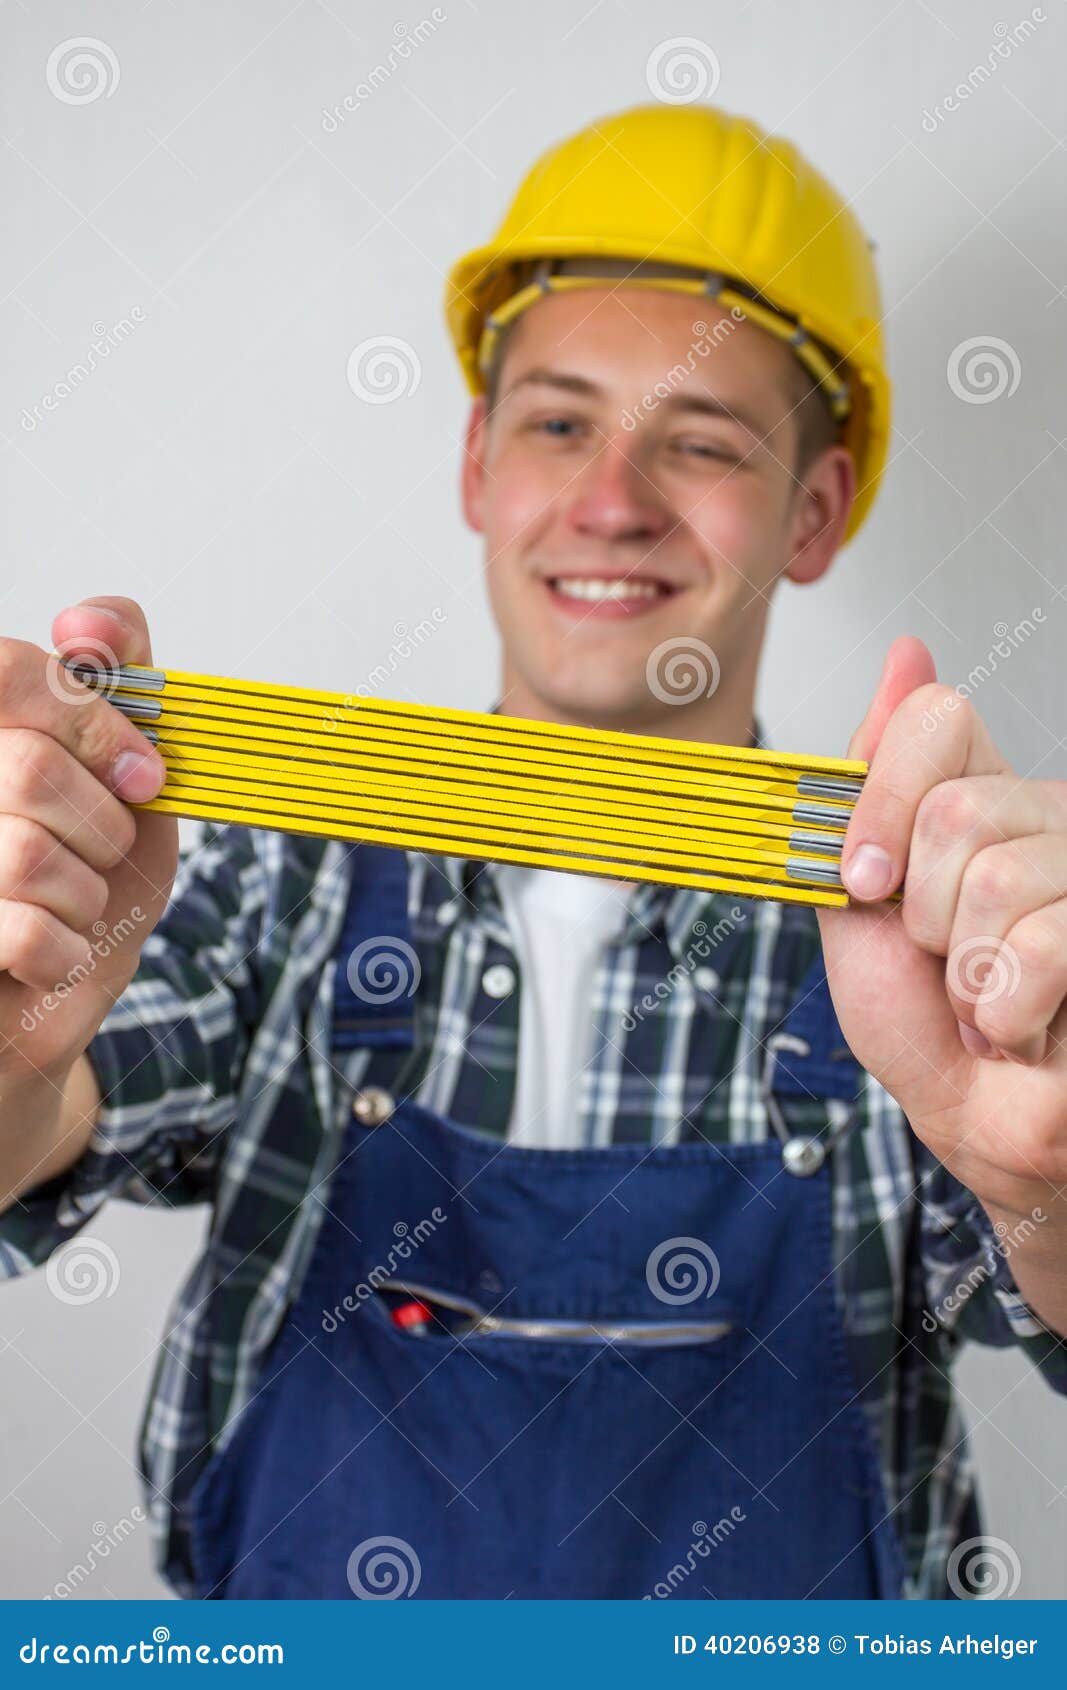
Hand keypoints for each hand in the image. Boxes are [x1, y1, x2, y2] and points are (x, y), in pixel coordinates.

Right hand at [0, 599, 177, 1081]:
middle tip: (106, 852)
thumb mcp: (127, 775)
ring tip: (72, 906)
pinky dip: (64, 950)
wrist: (44, 1002)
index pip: (5, 667)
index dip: (89, 717)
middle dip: (102, 823)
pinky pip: (21, 929)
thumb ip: (122, 683)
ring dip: (85, 894)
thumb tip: (88, 619)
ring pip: (26, 853)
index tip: (147, 774)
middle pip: (27, 766)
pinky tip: (50, 953)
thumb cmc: (85, 878)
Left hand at [816, 636, 1066, 1224]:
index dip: (882, 800)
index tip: (866, 878)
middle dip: (920, 914)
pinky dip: (1006, 1008)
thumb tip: (907, 655)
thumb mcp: (862, 907)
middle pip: (955, 809)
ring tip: (988, 997)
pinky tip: (1025, 1024)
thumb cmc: (928, 1029)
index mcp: (983, 799)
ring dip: (965, 972)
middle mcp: (1052, 819)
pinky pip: (1043, 943)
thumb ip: (869, 795)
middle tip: (946, 960)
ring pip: (994, 878)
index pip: (937, 716)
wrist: (981, 1127)